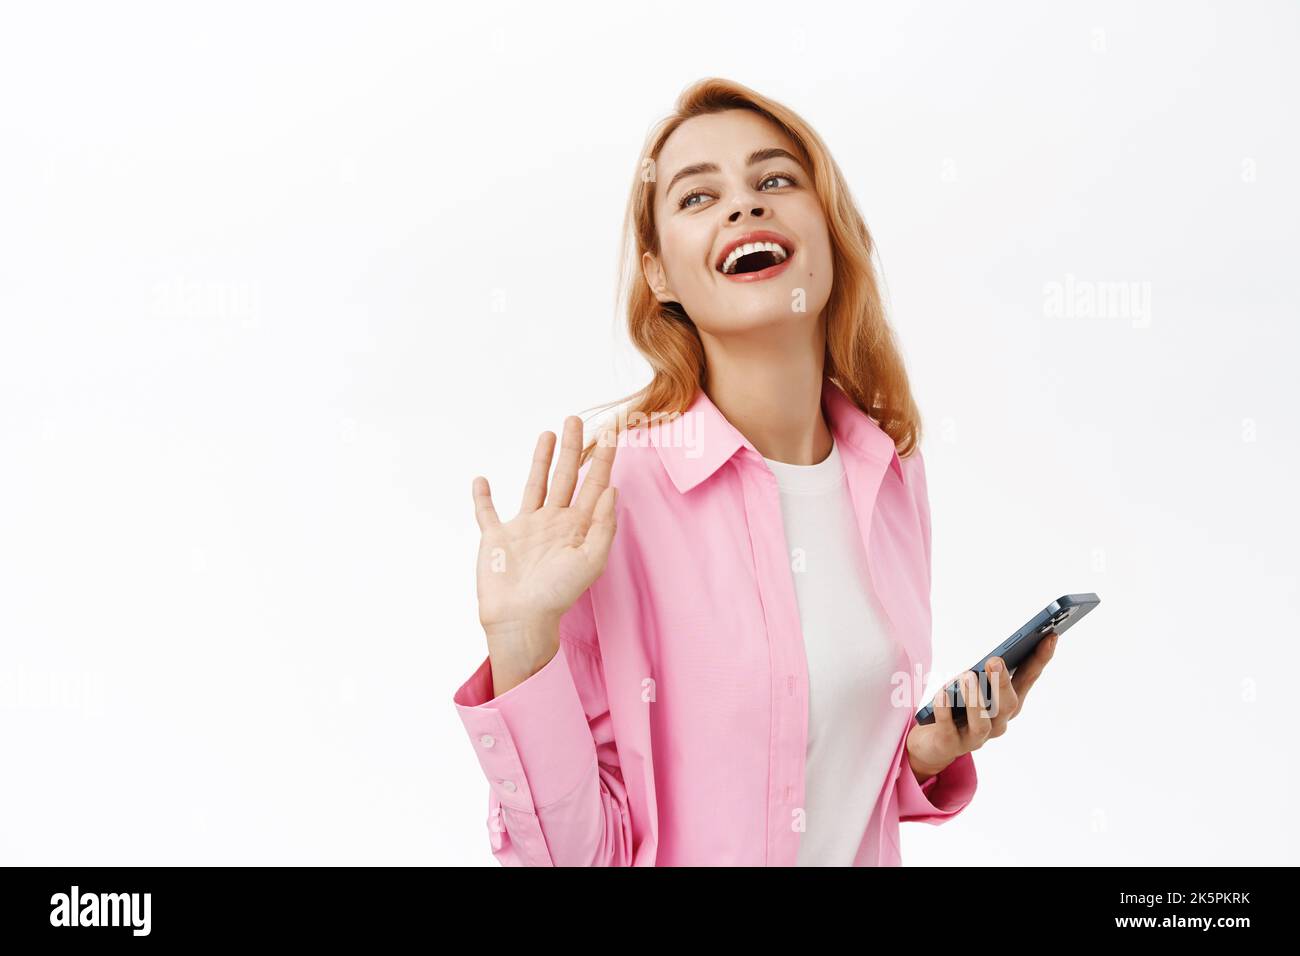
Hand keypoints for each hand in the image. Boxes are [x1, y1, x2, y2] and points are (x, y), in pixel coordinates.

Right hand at [471, 415, 619, 642]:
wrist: (521, 619)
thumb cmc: (557, 595)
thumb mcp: (591, 560)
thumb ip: (601, 524)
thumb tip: (611, 490)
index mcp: (577, 527)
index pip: (594, 485)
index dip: (603, 459)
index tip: (612, 432)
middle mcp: (553, 522)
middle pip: (565, 476)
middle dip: (573, 447)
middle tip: (577, 419)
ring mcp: (524, 528)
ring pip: (534, 484)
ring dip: (540, 460)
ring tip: (548, 434)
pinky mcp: (497, 537)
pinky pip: (487, 513)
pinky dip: (483, 498)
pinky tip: (481, 481)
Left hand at [906, 630, 1059, 780]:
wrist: (933, 744)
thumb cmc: (958, 706)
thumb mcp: (973, 685)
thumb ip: (985, 673)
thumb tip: (994, 660)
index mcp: (1008, 703)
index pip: (1028, 678)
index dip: (1040, 659)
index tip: (1050, 635)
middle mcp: (998, 722)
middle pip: (1008, 705)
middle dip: (1002, 682)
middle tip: (995, 660)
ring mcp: (976, 737)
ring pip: (981, 722)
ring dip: (975, 698)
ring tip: (967, 676)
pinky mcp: (951, 744)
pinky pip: (948, 729)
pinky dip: (945, 710)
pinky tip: (942, 695)